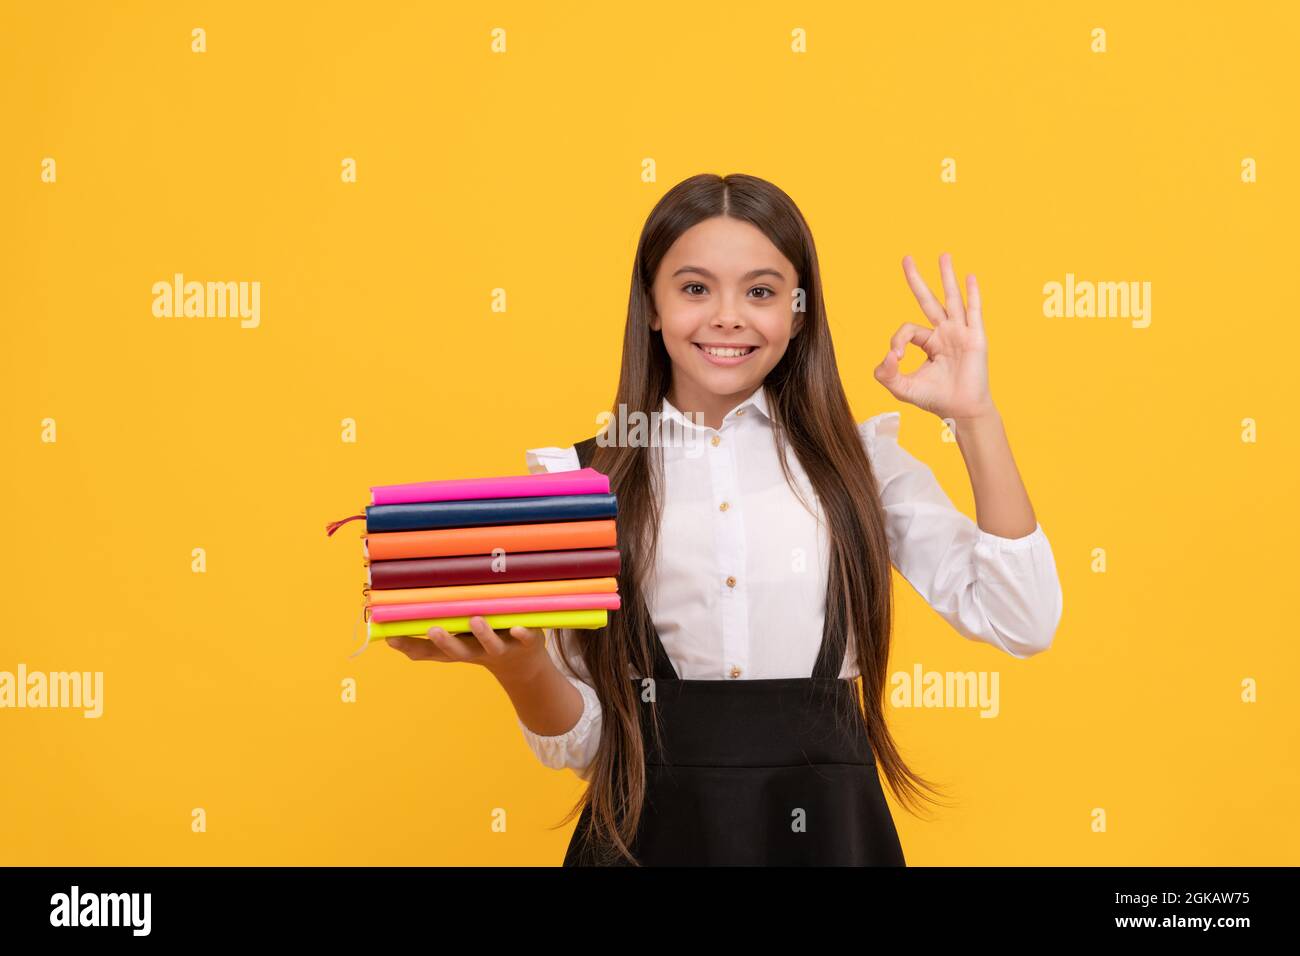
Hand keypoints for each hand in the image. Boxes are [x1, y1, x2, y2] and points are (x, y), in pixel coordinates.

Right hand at [386, 616, 548, 680]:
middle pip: (458, 651)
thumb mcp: (456, 640)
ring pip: (491, 645)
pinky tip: (517, 628)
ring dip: (483, 634)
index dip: (410, 646)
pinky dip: (522, 634)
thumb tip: (391, 620)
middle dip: (445, 642)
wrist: (524, 664)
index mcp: (457, 649)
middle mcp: (477, 652)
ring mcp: (502, 648)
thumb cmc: (481, 643)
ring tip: (475, 620)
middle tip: (432, 630)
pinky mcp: (527, 643)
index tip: (391, 637)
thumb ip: (431, 631)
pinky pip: (526, 639)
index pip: (429, 652)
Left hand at [874, 252, 996, 421]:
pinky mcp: (975, 337)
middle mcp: (944, 333)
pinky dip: (973, 294)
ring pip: (951, 299)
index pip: (907, 329)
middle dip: (916, 280)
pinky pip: (974, 311)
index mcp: (928, 342)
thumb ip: (886, 374)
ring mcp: (960, 332)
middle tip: (906, 258)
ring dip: (947, 276)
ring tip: (943, 255)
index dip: (897, 340)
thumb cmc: (935, 399)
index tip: (894, 358)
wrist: (960, 411)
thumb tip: (885, 356)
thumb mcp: (902, 387)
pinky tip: (970, 277)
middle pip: (928, 300)